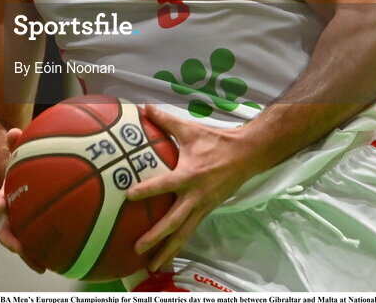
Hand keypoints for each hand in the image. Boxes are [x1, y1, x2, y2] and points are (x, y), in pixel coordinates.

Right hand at [0, 127, 46, 274]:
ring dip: (30, 255)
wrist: (25, 177)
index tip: (0, 204)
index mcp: (7, 196)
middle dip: (11, 241)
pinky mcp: (39, 232)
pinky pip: (44, 243)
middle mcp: (13, 214)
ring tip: (41, 265)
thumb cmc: (23, 163)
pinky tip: (68, 257)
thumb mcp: (19, 153)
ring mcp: (25, 225)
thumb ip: (16, 143)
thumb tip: (14, 132)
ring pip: (24, 243)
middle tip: (18, 247)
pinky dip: (51, 250)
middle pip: (7, 232)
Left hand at [126, 105, 258, 271]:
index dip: (148, 190)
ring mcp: (203, 207)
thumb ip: (166, 120)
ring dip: (168, 250)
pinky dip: (179, 243)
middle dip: (156, 236)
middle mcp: (196, 196)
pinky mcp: (207, 211)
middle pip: (175, 222)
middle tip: (137, 248)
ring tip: (151, 266)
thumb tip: (144, 108)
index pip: (165, 185)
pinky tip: (167, 254)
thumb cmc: (215, 141)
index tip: (129, 195)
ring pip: (184, 233)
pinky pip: (191, 230)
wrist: (246, 155)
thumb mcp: (190, 129)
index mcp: (190, 175)